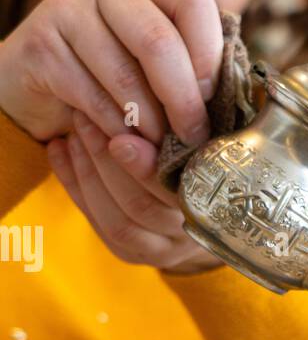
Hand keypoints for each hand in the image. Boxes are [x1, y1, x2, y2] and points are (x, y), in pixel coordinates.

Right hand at [0, 0, 222, 145]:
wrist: (33, 84)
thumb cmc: (107, 78)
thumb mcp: (150, 65)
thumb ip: (186, 69)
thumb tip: (229, 107)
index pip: (193, 1)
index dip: (210, 54)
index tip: (212, 100)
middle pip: (159, 40)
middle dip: (183, 99)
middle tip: (193, 138)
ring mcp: (68, 8)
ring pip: (125, 73)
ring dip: (149, 123)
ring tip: (160, 149)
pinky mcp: (42, 44)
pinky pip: (90, 95)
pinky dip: (115, 128)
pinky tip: (124, 143)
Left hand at [45, 109, 222, 273]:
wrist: (210, 198)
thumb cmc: (209, 149)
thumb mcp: (214, 133)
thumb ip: (198, 117)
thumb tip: (190, 87)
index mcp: (217, 206)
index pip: (177, 193)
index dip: (145, 167)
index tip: (121, 137)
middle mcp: (189, 235)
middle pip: (141, 208)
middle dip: (107, 163)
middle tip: (86, 119)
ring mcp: (159, 249)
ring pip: (117, 222)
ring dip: (89, 173)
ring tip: (74, 132)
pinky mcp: (131, 253)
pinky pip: (96, 223)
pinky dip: (74, 185)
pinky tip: (59, 150)